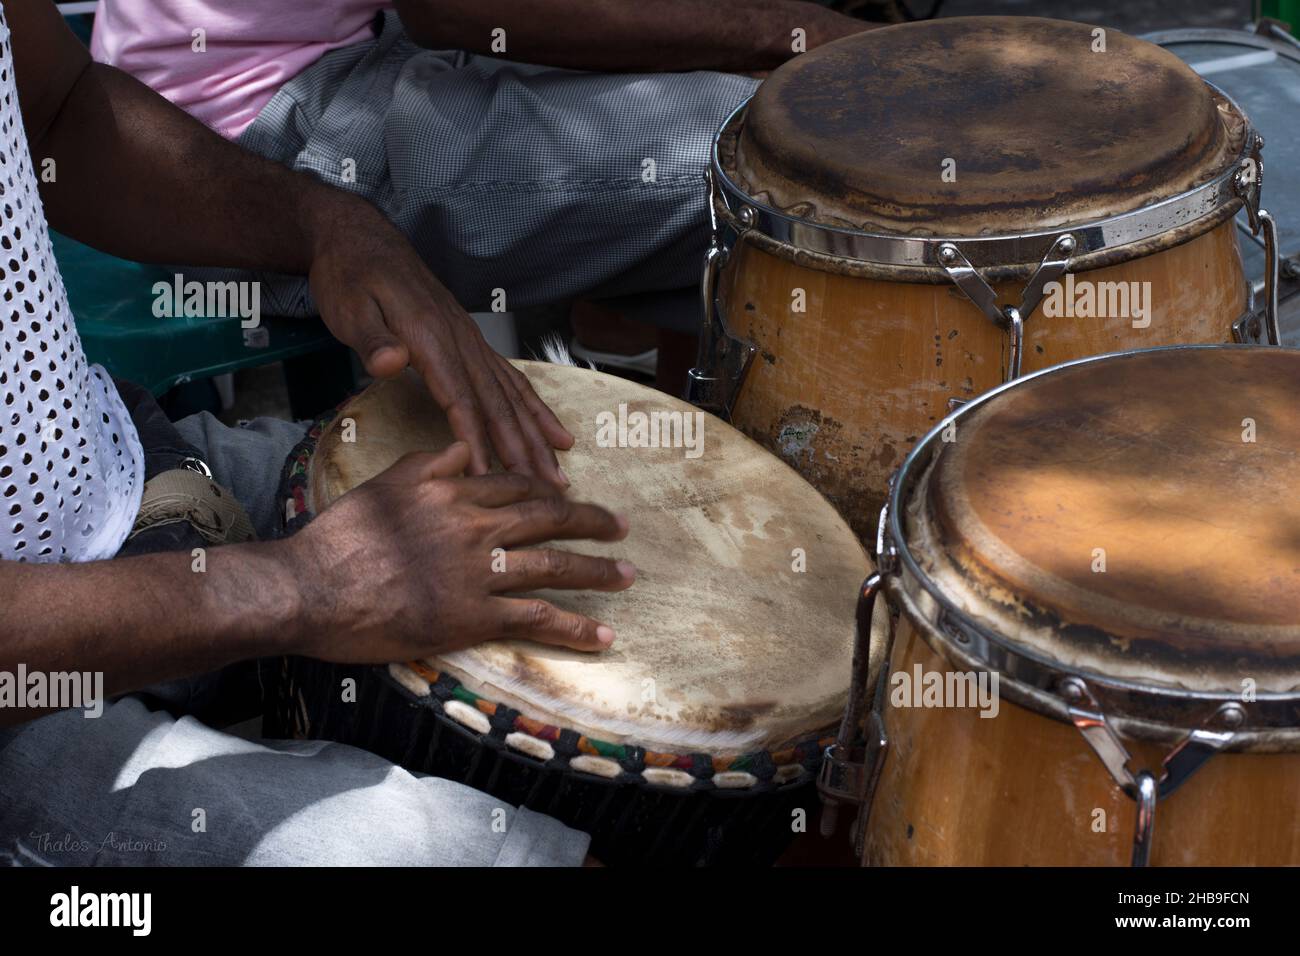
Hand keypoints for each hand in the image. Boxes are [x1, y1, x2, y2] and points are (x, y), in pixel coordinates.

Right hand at [288, 443, 635, 662]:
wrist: (312, 587)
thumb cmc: (340, 538)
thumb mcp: (385, 483)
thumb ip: (430, 463)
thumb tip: (465, 445)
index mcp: (453, 490)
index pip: (516, 485)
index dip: (548, 490)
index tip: (570, 496)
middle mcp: (476, 525)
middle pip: (549, 518)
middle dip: (591, 522)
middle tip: (620, 527)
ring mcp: (479, 571)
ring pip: (553, 566)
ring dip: (597, 571)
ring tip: (627, 576)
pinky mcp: (473, 615)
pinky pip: (536, 619)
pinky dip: (574, 628)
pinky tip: (601, 636)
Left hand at [306, 199, 572, 486]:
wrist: (359, 239)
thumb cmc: (349, 276)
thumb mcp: (348, 306)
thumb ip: (373, 338)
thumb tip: (391, 362)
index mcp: (431, 337)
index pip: (460, 399)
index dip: (476, 440)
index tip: (489, 478)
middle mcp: (461, 340)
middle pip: (498, 404)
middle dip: (524, 450)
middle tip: (548, 490)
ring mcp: (470, 340)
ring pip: (512, 395)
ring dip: (537, 435)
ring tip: (560, 470)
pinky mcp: (470, 341)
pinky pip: (511, 379)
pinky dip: (535, 407)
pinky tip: (552, 430)